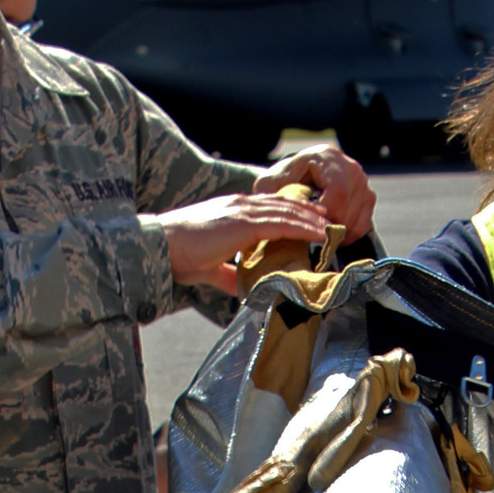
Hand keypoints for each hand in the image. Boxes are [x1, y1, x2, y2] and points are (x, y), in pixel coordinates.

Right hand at [159, 191, 328, 293]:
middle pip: (283, 205)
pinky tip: (318, 234)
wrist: (162, 246)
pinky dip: (303, 228)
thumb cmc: (179, 255)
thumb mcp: (209, 265)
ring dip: (311, 219)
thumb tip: (242, 287)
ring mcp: (243, 212)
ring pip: (287, 212)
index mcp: (233, 210)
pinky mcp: (244, 224)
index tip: (310, 220)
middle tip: (329, 219)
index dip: (292, 213)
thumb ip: (228, 274)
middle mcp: (240, 205)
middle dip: (308, 212)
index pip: (269, 207)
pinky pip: (281, 224)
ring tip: (331, 226)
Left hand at [255, 145, 375, 243]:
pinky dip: (348, 236)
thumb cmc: (283, 182)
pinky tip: (331, 237)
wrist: (298, 178)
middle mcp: (349, 166)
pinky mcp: (368, 196)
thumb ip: (270, 193)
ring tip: (318, 238)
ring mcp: (362, 181)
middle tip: (312, 238)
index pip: (337, 191)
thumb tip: (276, 213)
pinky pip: (363, 225)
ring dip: (336, 234)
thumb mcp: (270, 183)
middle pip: (348, 206)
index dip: (324, 215)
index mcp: (326, 156)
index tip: (309, 227)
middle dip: (328, 227)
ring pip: (356, 218)